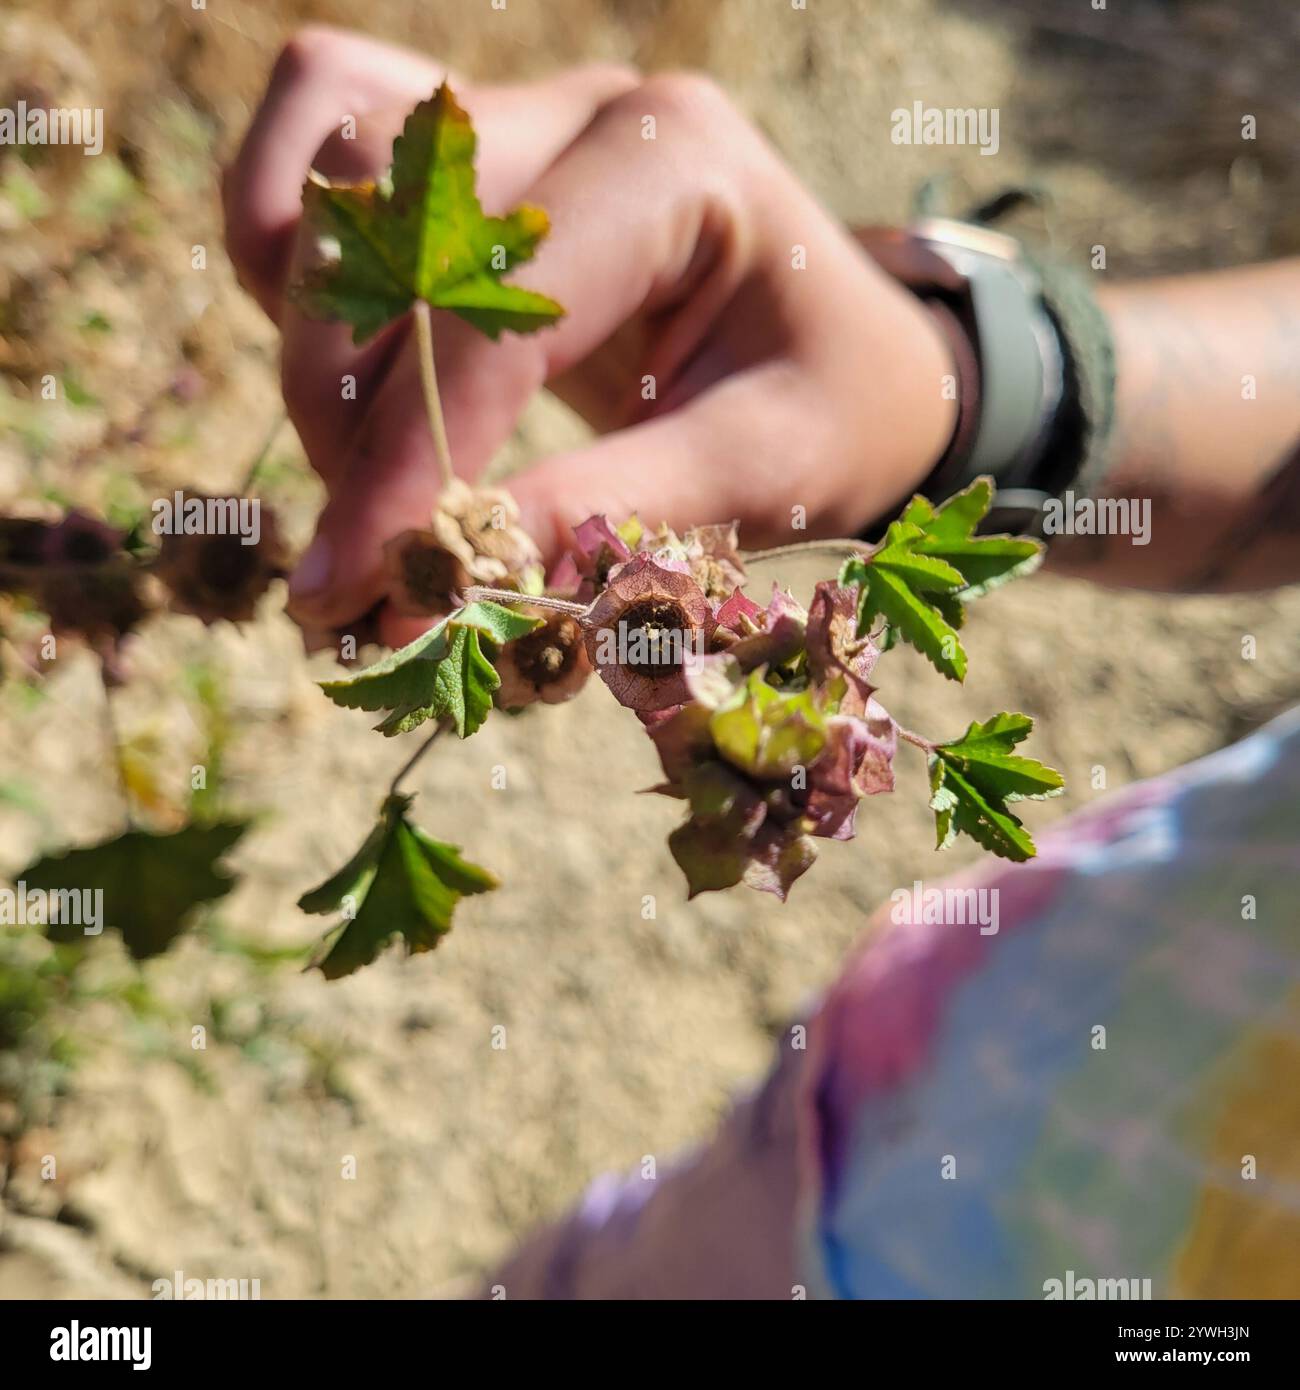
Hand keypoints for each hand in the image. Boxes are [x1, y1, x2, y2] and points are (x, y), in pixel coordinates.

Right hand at [224, 26, 956, 644]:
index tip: (357, 581)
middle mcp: (584, 108)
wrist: (856, 361)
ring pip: (331, 165)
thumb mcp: (752, 474)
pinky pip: (320, 147)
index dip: (406, 456)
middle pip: (382, 219)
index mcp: (675, 164)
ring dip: (313, 333)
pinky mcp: (477, 152)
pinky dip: (293, 257)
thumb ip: (597, 517)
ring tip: (364, 469)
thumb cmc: (828, 413)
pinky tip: (350, 373)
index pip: (490, 309)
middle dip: (349, 407)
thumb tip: (432, 588)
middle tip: (368, 551)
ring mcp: (523, 113)